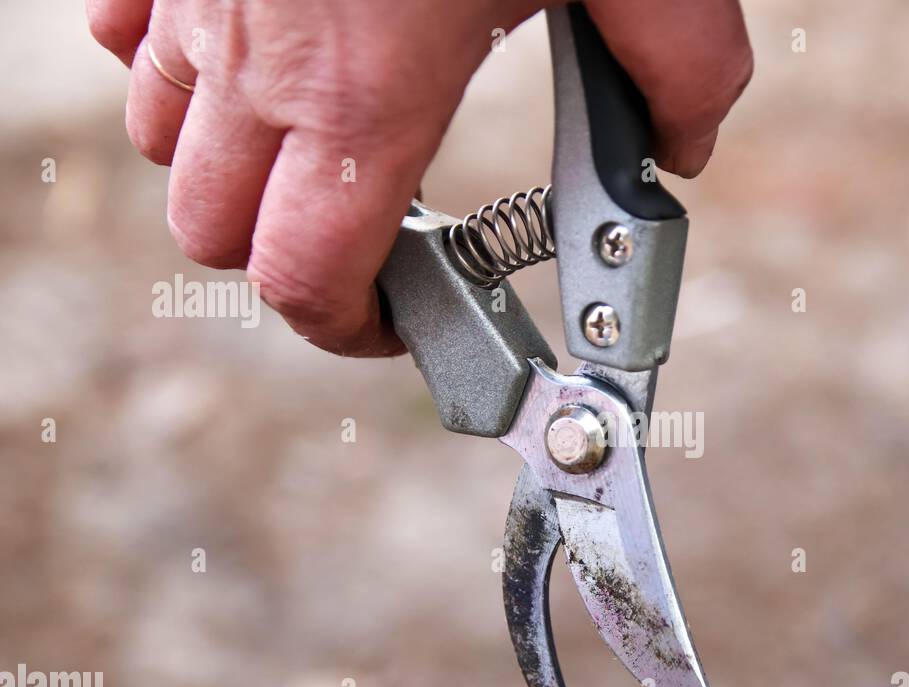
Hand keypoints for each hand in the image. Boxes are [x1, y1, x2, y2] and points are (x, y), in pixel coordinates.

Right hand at [85, 0, 751, 356]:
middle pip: (215, 234)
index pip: (306, 278)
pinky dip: (179, 73)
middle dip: (291, 266)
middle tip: (372, 247)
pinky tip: (254, 52)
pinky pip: (129, 38)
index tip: (403, 325)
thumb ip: (683, 69)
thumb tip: (680, 148)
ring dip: (235, 176)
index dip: (350, 330)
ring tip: (322, 150)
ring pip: (162, 144)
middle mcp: (254, 50)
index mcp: (363, 85)